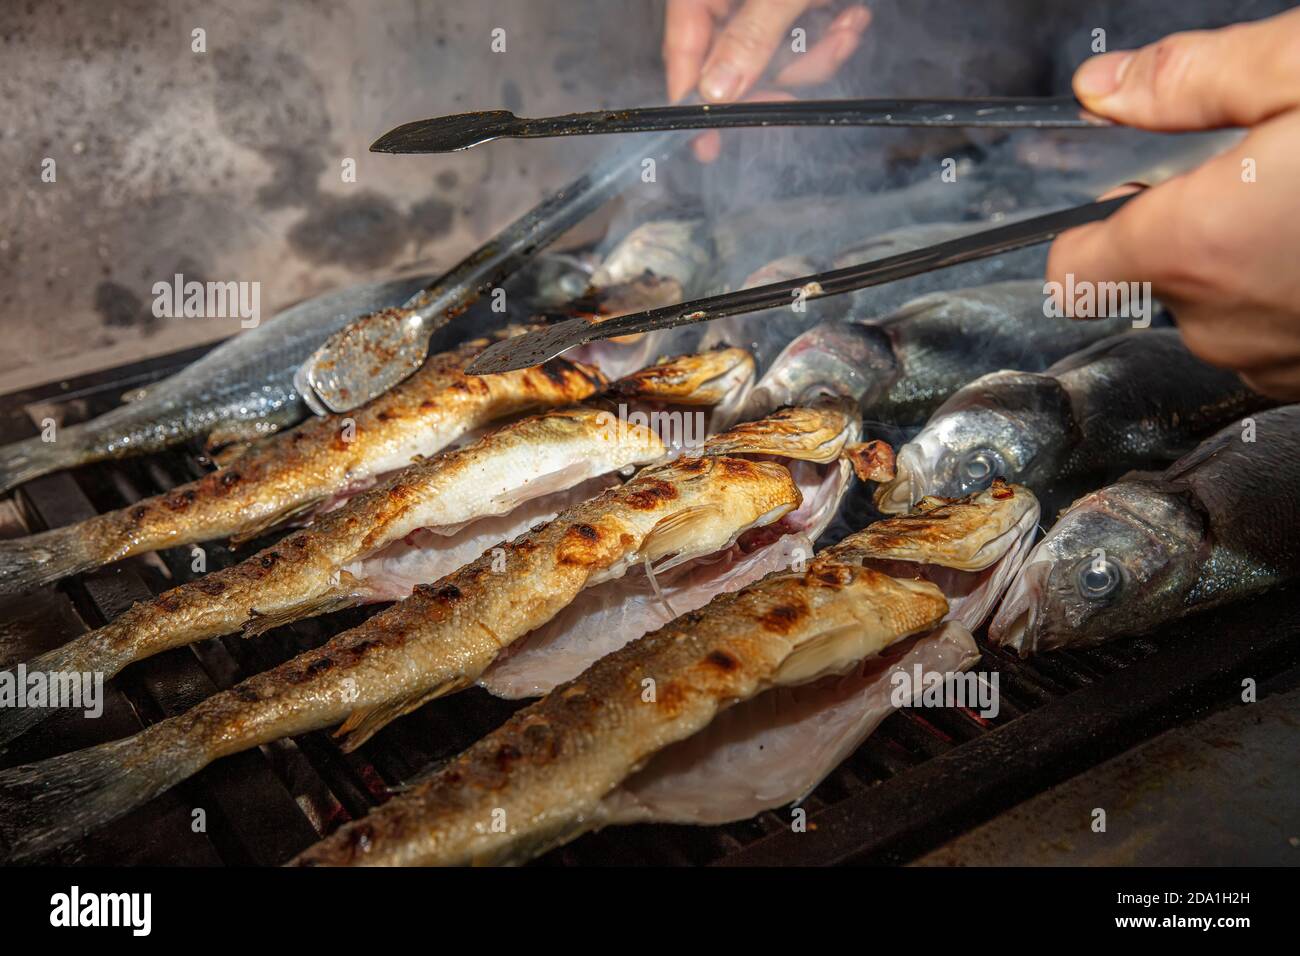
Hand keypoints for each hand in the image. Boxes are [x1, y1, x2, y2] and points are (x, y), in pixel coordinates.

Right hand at [663, 0, 870, 160]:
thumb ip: (749, 36)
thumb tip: (714, 94)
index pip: (683, 48)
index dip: (693, 99)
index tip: (705, 145)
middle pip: (734, 62)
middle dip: (779, 79)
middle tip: (796, 95)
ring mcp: (762, 4)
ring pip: (778, 57)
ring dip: (817, 56)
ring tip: (848, 28)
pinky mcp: (795, 6)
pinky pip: (804, 40)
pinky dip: (831, 38)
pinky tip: (852, 18)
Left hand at [1047, 8, 1299, 399]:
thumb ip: (1192, 81)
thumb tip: (1103, 90)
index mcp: (1195, 246)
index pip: (1075, 266)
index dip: (1090, 227)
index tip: (1132, 193)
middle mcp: (1223, 323)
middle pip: (1156, 279)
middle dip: (1190, 226)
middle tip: (1269, 169)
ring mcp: (1280, 362)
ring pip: (1221, 309)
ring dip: (1251, 262)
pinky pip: (1279, 337)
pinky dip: (1298, 296)